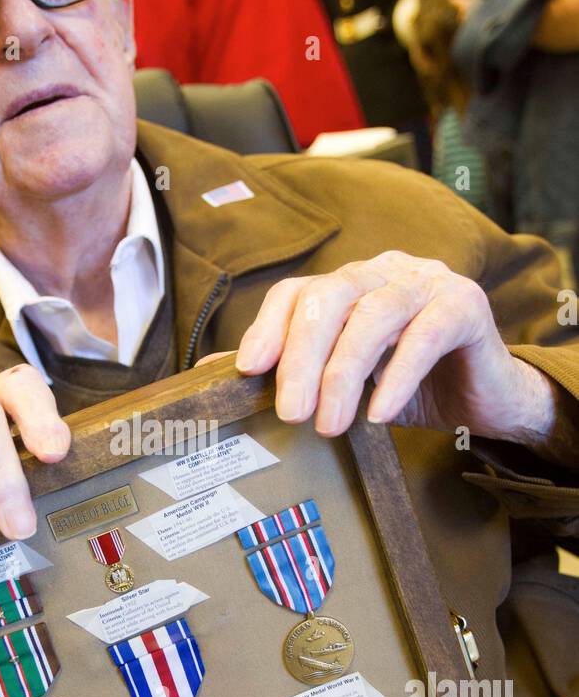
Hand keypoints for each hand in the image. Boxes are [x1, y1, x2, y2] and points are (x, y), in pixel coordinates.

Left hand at [233, 250, 557, 445]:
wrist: (485, 401)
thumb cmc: (409, 388)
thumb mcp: (344, 383)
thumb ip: (290, 371)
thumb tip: (212, 376)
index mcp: (348, 286)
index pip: (297, 292)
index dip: (268, 326)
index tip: (248, 369)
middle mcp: (384, 273)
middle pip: (330, 297)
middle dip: (303, 356)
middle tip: (291, 412)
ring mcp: (427, 283)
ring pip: (374, 313)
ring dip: (345, 371)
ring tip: (330, 424)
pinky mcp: (466, 305)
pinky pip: (426, 334)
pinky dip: (398, 374)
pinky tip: (379, 412)